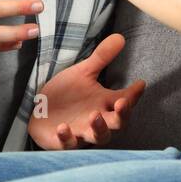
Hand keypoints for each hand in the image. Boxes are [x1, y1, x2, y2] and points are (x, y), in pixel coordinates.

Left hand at [29, 33, 145, 149]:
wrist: (40, 112)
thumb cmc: (67, 94)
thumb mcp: (83, 73)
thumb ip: (101, 58)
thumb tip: (120, 37)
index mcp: (104, 103)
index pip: (125, 100)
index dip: (134, 94)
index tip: (140, 83)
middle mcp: (97, 119)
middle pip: (118, 123)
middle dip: (122, 115)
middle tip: (121, 104)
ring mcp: (82, 132)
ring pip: (98, 137)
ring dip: (98, 128)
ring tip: (94, 116)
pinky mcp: (64, 142)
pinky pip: (68, 144)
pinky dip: (67, 137)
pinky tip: (63, 128)